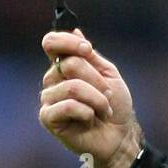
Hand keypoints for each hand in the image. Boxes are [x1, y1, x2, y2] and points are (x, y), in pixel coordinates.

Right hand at [39, 26, 140, 167]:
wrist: (120, 137)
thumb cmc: (115, 108)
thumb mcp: (108, 75)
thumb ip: (90, 56)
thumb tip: (75, 29)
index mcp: (64, 67)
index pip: (52, 43)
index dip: (67, 41)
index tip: (87, 48)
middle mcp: (53, 81)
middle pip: (69, 64)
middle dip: (96, 80)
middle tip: (107, 96)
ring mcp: (49, 99)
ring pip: (73, 87)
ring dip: (97, 100)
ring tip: (102, 111)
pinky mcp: (47, 118)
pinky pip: (68, 105)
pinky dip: (87, 113)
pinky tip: (90, 121)